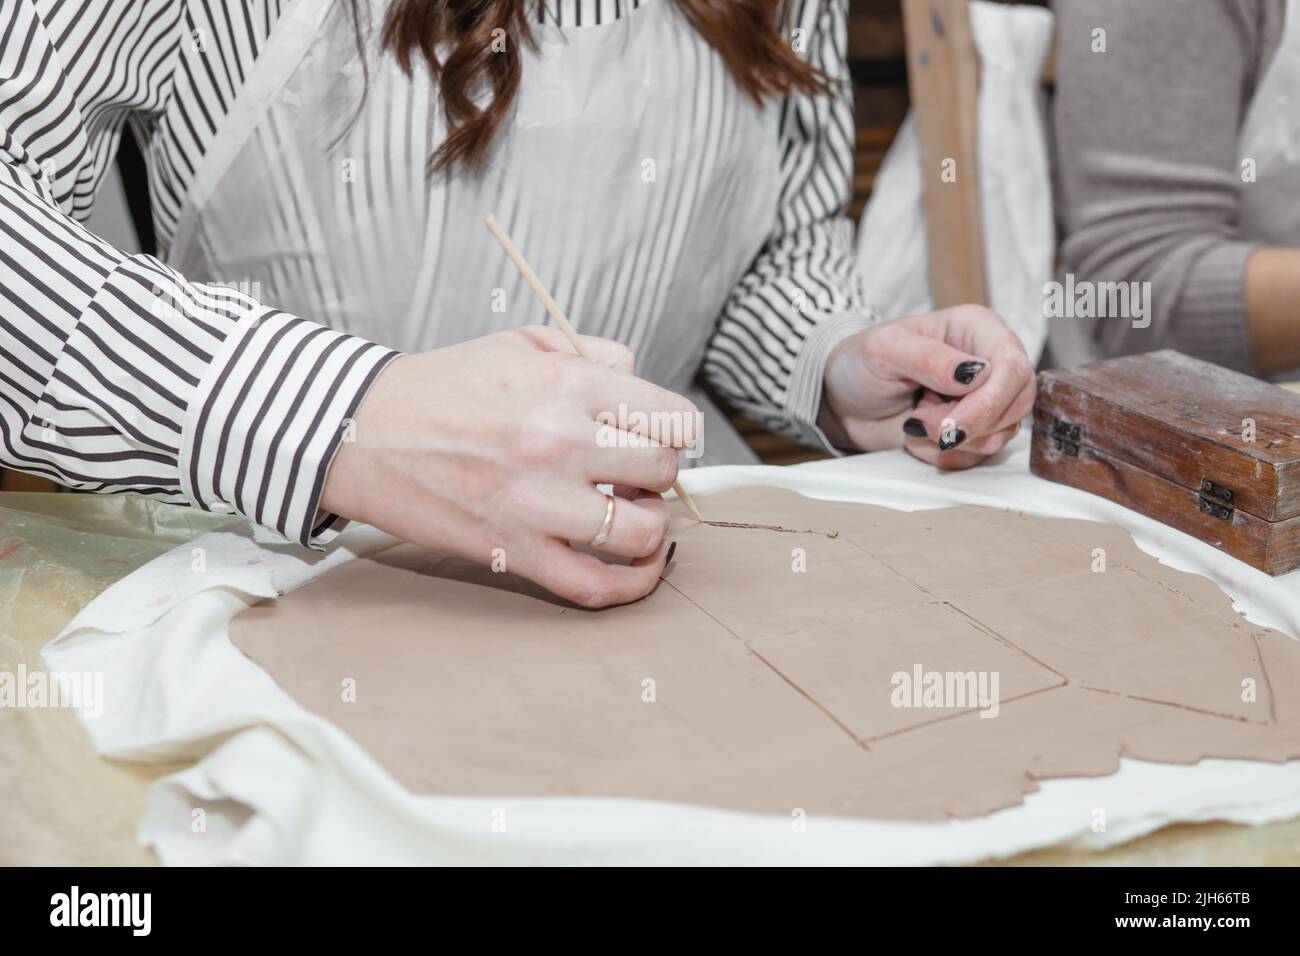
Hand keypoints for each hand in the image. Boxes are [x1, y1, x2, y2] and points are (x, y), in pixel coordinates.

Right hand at [321, 327, 698, 606]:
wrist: (363, 433)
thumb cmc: (444, 386)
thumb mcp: (521, 344)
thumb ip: (593, 354)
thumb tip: (640, 384)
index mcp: (567, 386)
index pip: (672, 418)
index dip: (675, 430)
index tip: (659, 436)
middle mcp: (560, 443)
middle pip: (663, 471)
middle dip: (658, 473)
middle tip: (633, 473)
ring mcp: (539, 504)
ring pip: (643, 532)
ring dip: (648, 526)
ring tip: (627, 514)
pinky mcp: (515, 552)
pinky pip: (597, 587)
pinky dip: (633, 585)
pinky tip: (639, 569)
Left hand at [818, 305, 1035, 468]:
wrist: (843, 400)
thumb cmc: (861, 363)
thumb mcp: (884, 349)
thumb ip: (929, 358)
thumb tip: (976, 375)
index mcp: (978, 329)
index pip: (1013, 368)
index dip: (987, 403)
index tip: (948, 425)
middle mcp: (991, 363)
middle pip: (1015, 406)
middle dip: (966, 426)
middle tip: (918, 421)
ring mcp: (986, 400)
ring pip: (999, 436)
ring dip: (949, 442)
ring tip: (914, 421)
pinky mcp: (974, 432)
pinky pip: (976, 457)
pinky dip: (941, 456)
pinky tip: (916, 435)